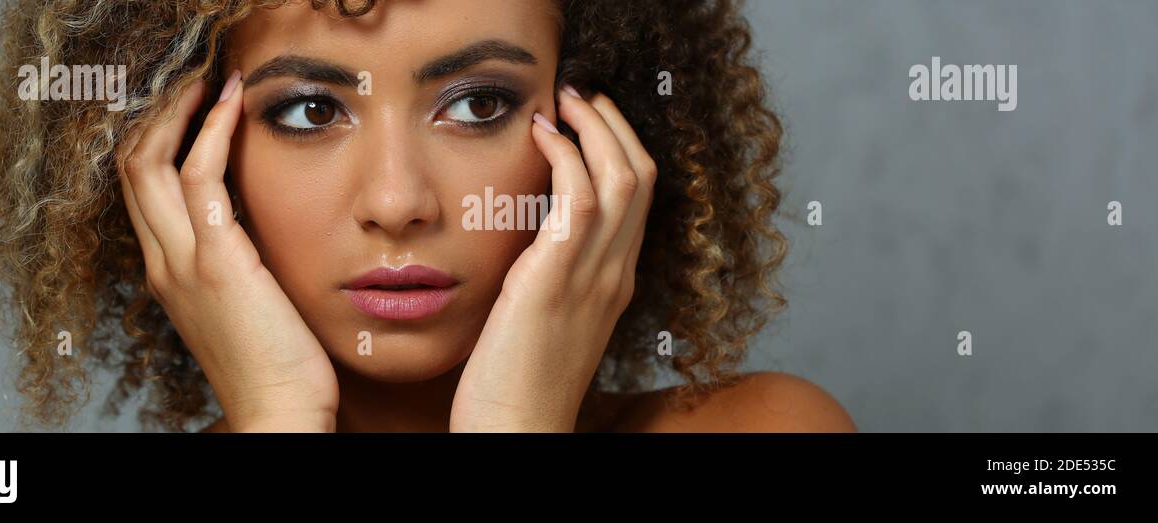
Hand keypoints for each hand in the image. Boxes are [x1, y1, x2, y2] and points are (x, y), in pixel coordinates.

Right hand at [118, 71, 337, 431]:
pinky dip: (212, 131)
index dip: (156, 141)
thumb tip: (254, 219)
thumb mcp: (243, 302)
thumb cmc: (274, 363)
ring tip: (209, 82)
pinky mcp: (217, 262)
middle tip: (191, 82)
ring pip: (150, 164)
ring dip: (177, 112)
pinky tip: (232, 105)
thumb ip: (234, 260)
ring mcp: (184, 262)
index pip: (141, 190)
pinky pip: (199, 177)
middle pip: (131, 168)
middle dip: (156, 115)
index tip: (187, 108)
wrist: (277, 412)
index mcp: (167, 273)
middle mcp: (164, 263)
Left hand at [451, 87, 656, 431]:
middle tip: (578, 95)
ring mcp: (592, 277)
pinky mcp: (555, 279)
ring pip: (622, 177)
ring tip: (564, 100)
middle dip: (614, 125)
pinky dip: (566, 155)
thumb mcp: (546, 318)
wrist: (515, 430)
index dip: (620, 147)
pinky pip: (579, 198)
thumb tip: (532, 239)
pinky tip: (542, 135)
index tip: (587, 119)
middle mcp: (615, 275)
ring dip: (594, 127)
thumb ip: (553, 276)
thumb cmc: (519, 383)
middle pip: (642, 176)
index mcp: (615, 283)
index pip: (640, 198)